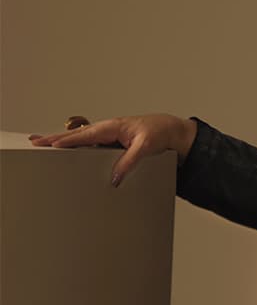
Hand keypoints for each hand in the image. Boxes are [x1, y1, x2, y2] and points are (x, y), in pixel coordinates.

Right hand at [28, 114, 196, 186]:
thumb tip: (114, 177)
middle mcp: (108, 130)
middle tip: (36, 142)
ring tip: (44, 144)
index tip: (51, 145)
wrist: (173, 133)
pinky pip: (90, 144)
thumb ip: (129, 162)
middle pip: (77, 135)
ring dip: (63, 141)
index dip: (68, 141)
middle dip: (56, 138)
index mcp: (113, 127)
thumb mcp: (146, 148)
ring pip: (81, 139)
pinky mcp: (112, 143)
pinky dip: (76, 145)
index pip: (85, 135)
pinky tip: (68, 151)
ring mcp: (109, 136)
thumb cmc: (161, 134)